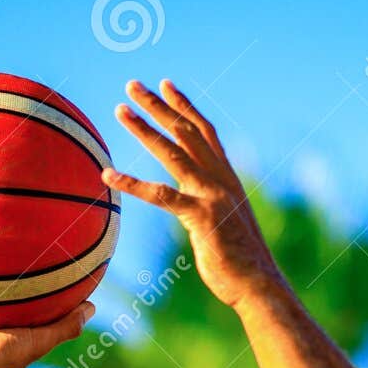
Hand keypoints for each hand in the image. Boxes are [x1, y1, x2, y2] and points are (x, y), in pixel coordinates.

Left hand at [103, 79, 287, 307]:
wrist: (259, 284)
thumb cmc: (241, 261)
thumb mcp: (227, 224)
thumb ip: (212, 205)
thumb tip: (197, 204)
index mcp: (227, 178)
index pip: (204, 131)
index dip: (184, 106)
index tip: (165, 85)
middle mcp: (220, 179)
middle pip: (186, 131)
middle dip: (158, 105)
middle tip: (132, 84)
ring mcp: (212, 195)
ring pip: (173, 151)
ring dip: (144, 127)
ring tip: (120, 109)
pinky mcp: (201, 216)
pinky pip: (161, 195)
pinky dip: (132, 183)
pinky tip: (108, 174)